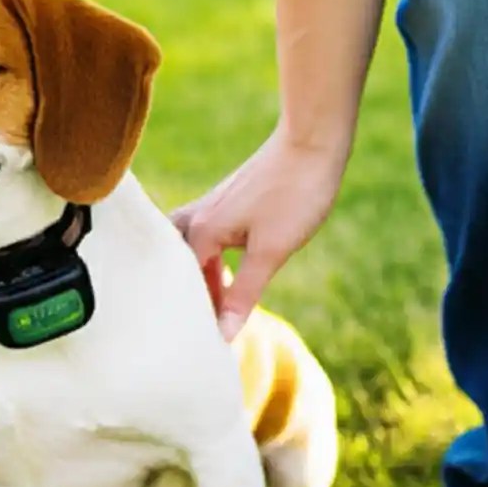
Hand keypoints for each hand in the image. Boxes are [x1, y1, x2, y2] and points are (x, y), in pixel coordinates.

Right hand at [172, 127, 343, 340]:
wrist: (314, 142)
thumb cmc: (294, 195)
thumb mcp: (271, 252)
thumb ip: (243, 295)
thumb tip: (223, 334)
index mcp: (200, 232)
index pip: (182, 285)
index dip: (192, 315)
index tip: (195, 344)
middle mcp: (195, 217)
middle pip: (174, 266)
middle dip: (181, 294)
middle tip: (190, 326)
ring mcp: (209, 206)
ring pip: (187, 250)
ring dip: (196, 277)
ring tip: (210, 306)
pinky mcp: (226, 201)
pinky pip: (202, 238)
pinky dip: (207, 260)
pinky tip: (226, 272)